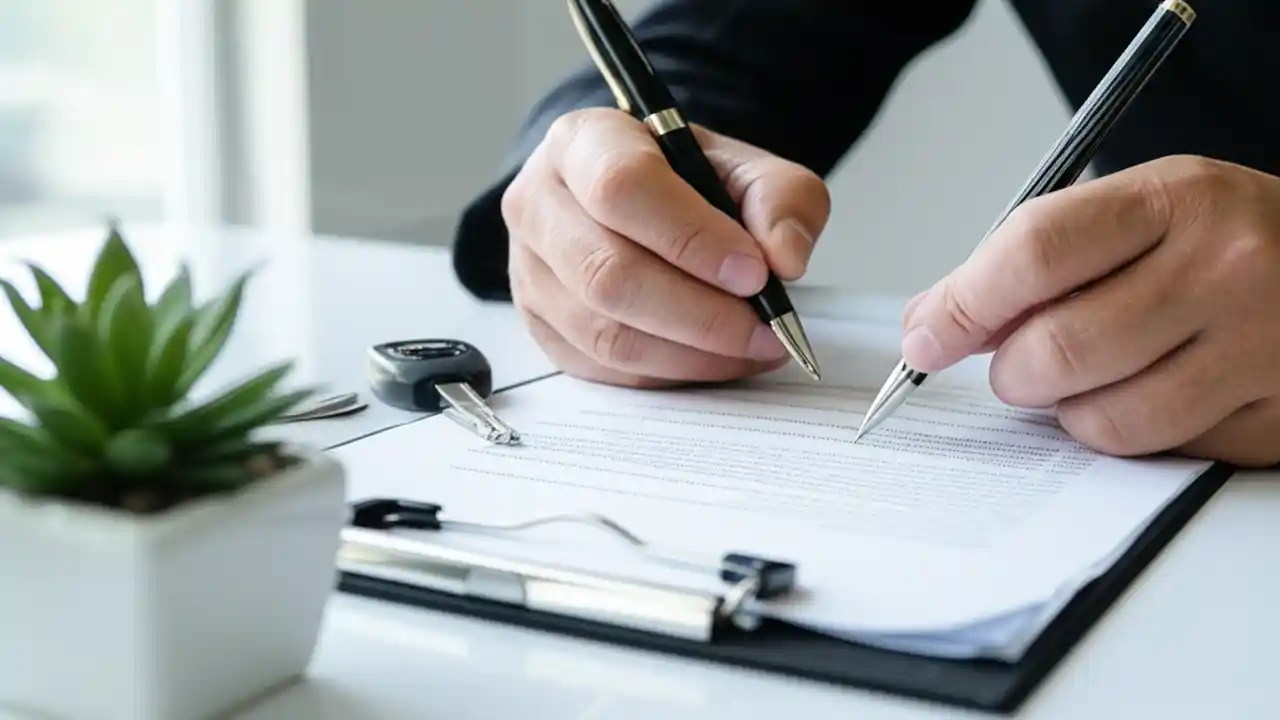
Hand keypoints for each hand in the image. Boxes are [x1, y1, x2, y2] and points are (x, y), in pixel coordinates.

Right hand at [502, 108, 829, 387]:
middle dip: (700, 314)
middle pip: (608, 274)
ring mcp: (529, 271)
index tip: (755, 273)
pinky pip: (604, 368)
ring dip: (691, 354)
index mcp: (582, 142)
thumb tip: (785, 258)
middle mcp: (539, 204)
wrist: (642, 204)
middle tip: (765, 327)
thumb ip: (781, 199)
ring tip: (751, 347)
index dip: (692, 238)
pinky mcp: (541, 326)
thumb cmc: (686, 183)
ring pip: (604, 333)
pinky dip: (668, 373)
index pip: (622, 187)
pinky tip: (712, 359)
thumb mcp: (746, 169)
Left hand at [901, 155, 1279, 467]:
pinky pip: (1158, 452)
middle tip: (1018, 364)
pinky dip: (1127, 434)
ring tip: (1088, 377)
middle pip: (1058, 349)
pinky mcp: (1274, 417)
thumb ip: (1033, 259)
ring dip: (1067, 410)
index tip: (927, 336)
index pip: (1035, 252)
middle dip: (1011, 371)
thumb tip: (932, 321)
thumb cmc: (1220, 239)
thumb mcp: (1137, 212)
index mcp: (1177, 200)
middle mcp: (1227, 268)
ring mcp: (1260, 349)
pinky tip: (1150, 392)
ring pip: (1102, 418)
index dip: (963, 304)